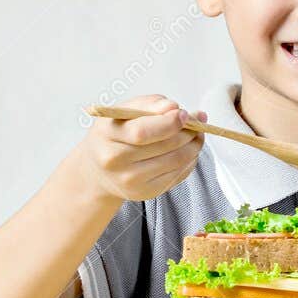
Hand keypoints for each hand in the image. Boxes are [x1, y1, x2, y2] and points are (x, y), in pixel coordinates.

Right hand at [76, 94, 205, 201]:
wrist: (99, 170)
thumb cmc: (115, 134)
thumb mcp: (124, 111)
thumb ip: (149, 104)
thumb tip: (174, 108)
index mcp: (109, 137)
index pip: (143, 133)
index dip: (169, 123)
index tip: (184, 114)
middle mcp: (117, 162)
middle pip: (165, 147)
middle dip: (188, 132)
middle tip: (197, 121)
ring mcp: (132, 182)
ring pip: (176, 161)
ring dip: (194, 145)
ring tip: (197, 133)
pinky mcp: (146, 193)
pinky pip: (178, 174)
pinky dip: (190, 160)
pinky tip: (189, 149)